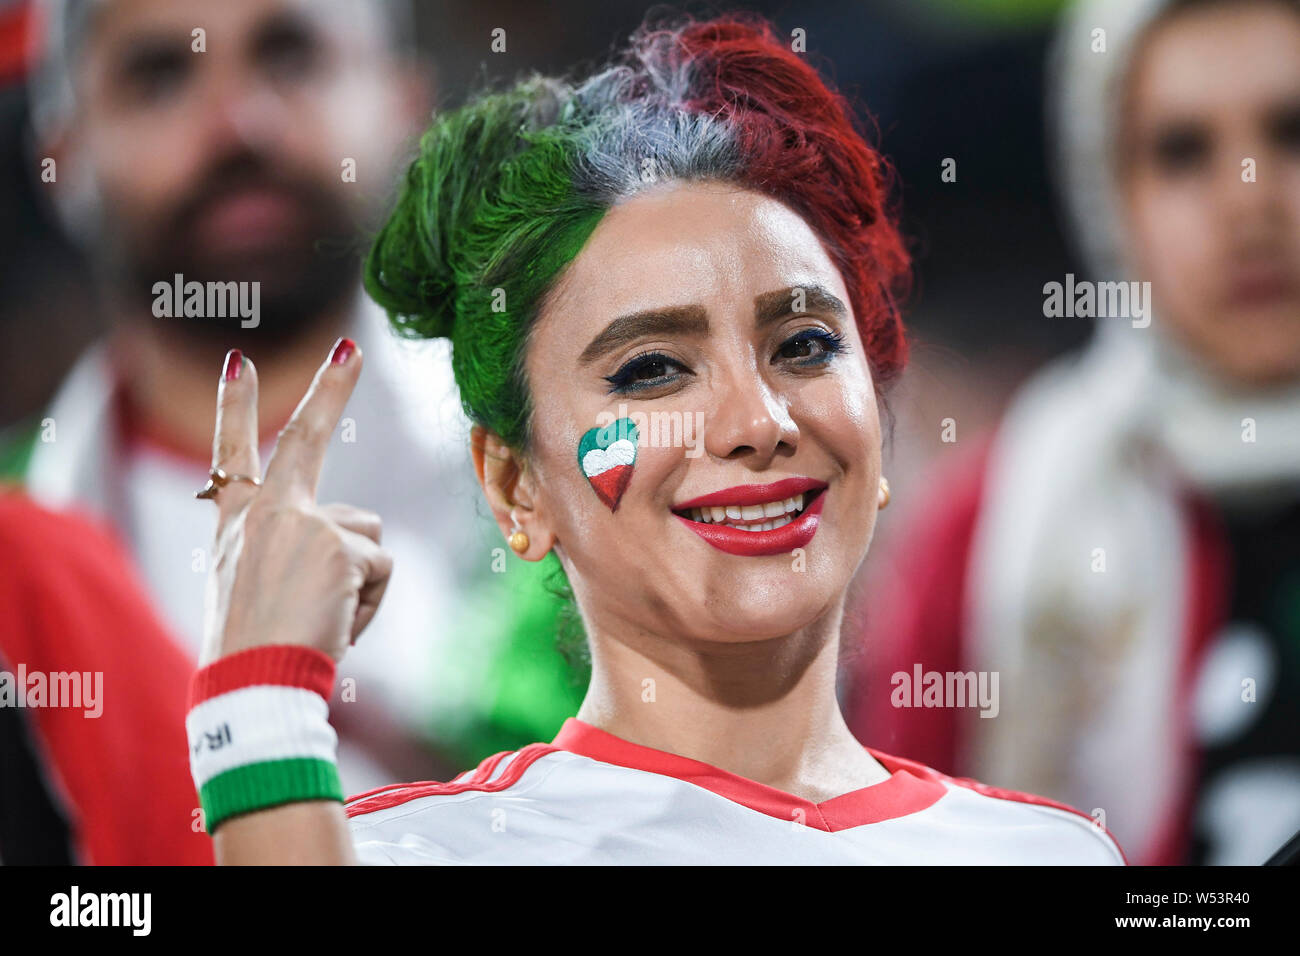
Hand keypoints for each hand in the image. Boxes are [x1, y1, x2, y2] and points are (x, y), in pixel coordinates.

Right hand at [199, 340, 392, 665]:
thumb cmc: (255, 654)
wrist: (252, 687)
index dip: (234, 405)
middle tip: (350, 348)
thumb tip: (362, 539)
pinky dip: (370, 603)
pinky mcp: (339, 545)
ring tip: (323, 617)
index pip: (231, 452)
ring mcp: (302, 522)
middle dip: (329, 387)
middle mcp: (264, 511)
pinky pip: (380, 569)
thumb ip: (300, 550)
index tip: (238, 360)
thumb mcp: (258, 592)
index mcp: (234, 523)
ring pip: (367, 534)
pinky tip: (337, 625)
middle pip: (305, 438)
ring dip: (360, 579)